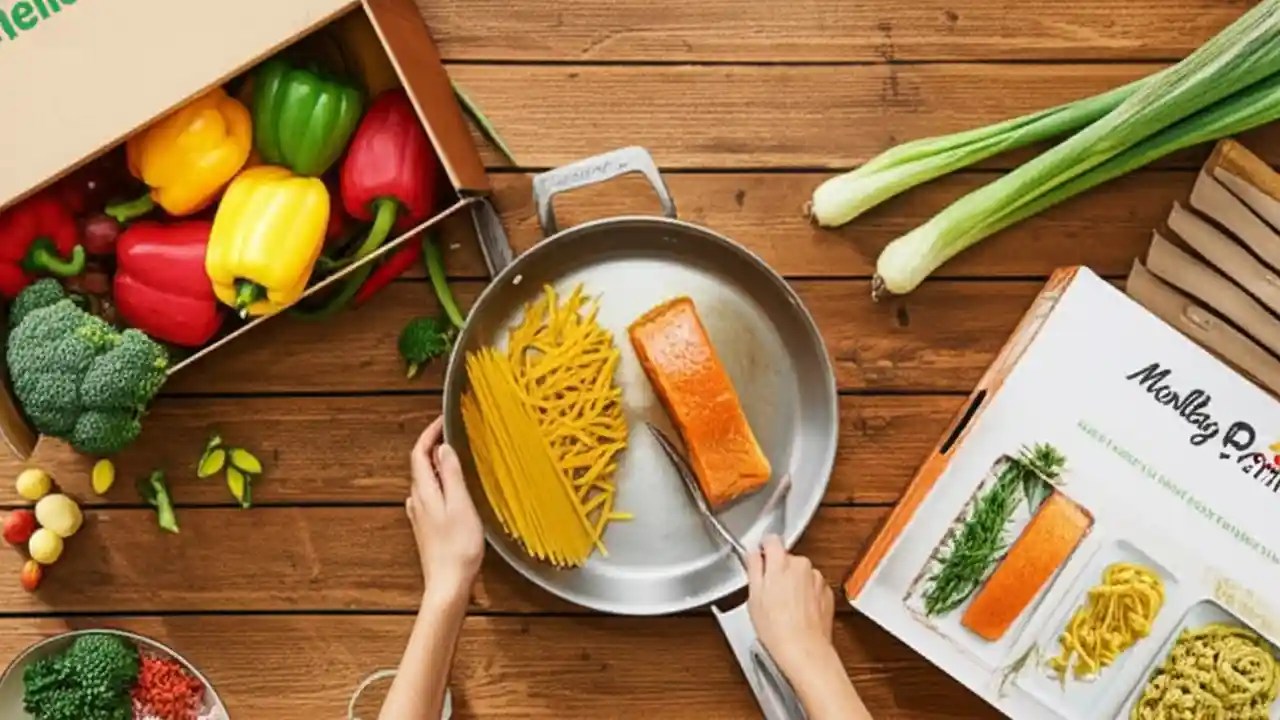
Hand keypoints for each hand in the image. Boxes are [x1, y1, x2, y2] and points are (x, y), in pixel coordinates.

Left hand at [407, 416, 484, 606]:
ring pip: (425, 479)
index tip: (444, 420)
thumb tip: (443, 448)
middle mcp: (418, 501)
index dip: (429, 433)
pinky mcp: (427, 526)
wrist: (448, 584)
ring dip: (436, 463)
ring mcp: (421, 515)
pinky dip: (440, 481)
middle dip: (434, 444)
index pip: (418, 452)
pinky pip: (430, 494)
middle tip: (453, 432)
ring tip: (456, 454)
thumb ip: (451, 475)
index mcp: (424, 492)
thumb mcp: (460, 505)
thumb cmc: (458, 548)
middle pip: (419, 464)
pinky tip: (452, 487)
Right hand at [746, 534, 834, 669]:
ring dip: (792, 584)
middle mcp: (802, 566)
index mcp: (781, 562)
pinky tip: (795, 613)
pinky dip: (805, 595)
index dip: (762, 550)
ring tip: (783, 607)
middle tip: (767, 593)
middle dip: (777, 571)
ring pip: (800, 573)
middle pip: (786, 558)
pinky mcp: (826, 592)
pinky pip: (811, 586)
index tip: (759, 559)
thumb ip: (753, 568)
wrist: (804, 650)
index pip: (771, 540)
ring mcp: (816, 579)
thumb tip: (753, 555)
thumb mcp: (754, 596)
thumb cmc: (778, 629)